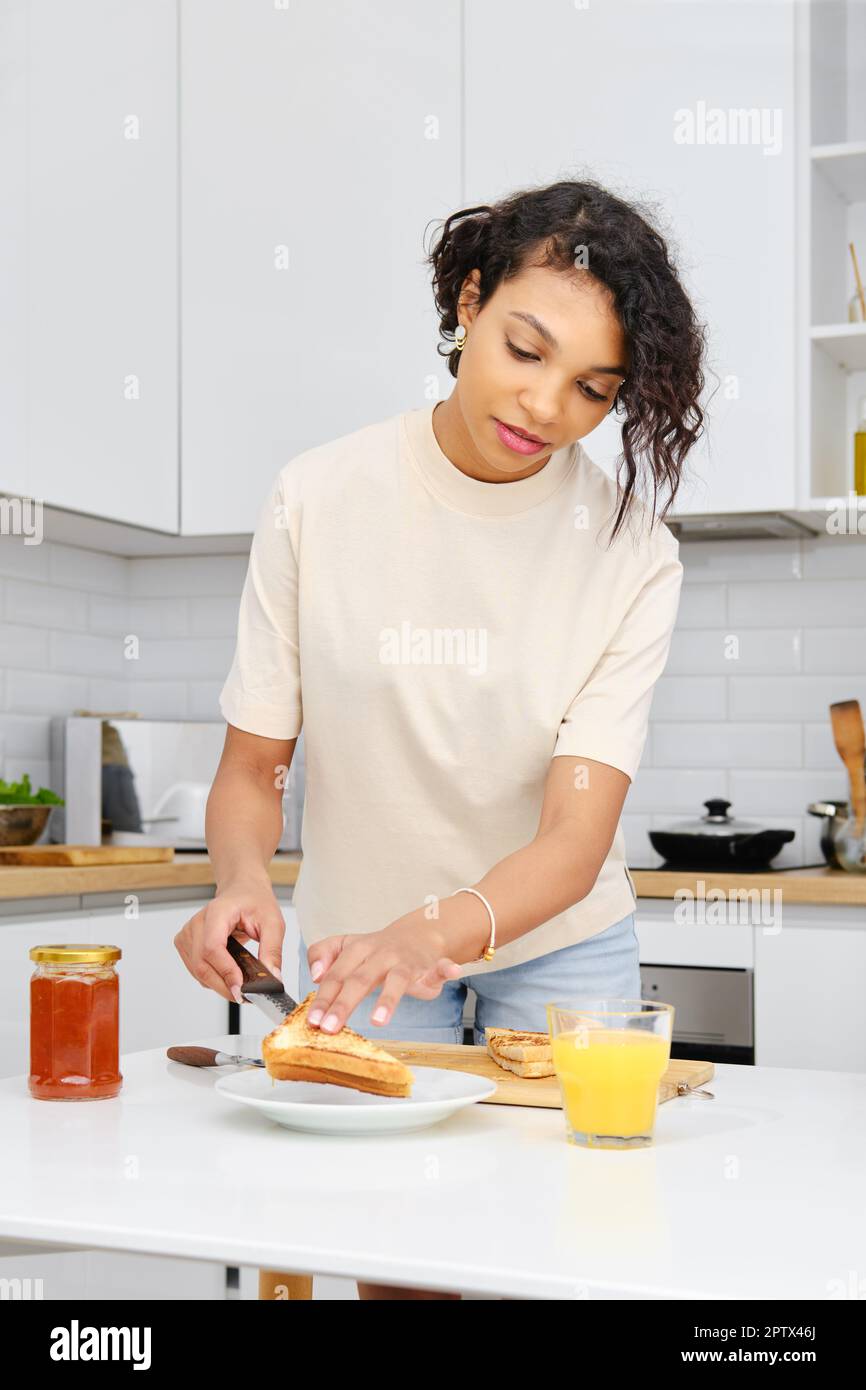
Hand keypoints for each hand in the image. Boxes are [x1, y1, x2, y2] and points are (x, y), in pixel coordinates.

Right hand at [174, 875, 285, 1002]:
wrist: (242, 890)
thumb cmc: (254, 901)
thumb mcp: (273, 922)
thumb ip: (273, 950)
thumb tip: (273, 978)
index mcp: (217, 912)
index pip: (212, 947)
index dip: (225, 971)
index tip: (242, 988)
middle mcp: (197, 923)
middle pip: (202, 965)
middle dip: (225, 986)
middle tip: (247, 996)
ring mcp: (188, 935)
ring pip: (198, 972)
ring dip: (219, 984)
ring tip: (241, 984)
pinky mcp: (186, 945)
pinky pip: (197, 971)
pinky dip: (213, 979)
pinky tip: (229, 974)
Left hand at [305, 912, 471, 1033]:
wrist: (418, 933)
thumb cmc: (377, 949)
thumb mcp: (346, 945)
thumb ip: (323, 954)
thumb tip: (313, 974)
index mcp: (358, 950)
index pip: (336, 974)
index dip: (324, 997)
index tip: (313, 1020)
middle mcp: (381, 954)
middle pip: (360, 979)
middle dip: (343, 1004)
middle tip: (330, 1027)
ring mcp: (407, 961)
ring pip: (398, 979)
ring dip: (388, 1000)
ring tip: (378, 1020)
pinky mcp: (432, 965)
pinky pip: (441, 967)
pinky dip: (447, 969)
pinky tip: (452, 972)